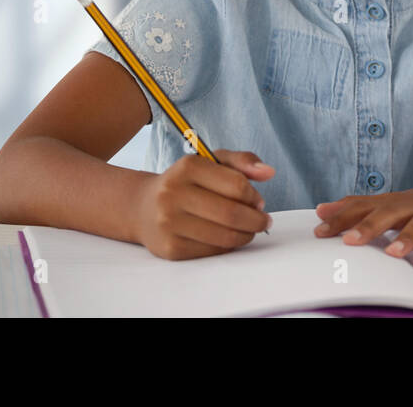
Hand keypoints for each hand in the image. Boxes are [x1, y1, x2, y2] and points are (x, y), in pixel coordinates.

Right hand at [133, 149, 275, 259]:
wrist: (143, 208)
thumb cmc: (188, 182)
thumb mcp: (212, 162)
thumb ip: (243, 161)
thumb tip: (269, 172)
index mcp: (188, 167)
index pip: (237, 185)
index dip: (254, 196)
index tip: (258, 202)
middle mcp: (173, 193)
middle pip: (232, 213)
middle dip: (256, 220)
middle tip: (263, 221)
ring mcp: (169, 222)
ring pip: (224, 235)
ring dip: (246, 235)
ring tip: (250, 230)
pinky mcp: (170, 248)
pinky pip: (212, 251)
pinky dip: (228, 246)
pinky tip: (229, 238)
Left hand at [312, 176, 412, 258]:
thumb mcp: (400, 205)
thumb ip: (364, 208)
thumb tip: (323, 210)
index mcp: (401, 202)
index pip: (367, 206)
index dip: (344, 217)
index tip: (319, 230)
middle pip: (392, 213)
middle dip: (369, 226)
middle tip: (349, 241)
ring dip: (409, 236)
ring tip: (393, 252)